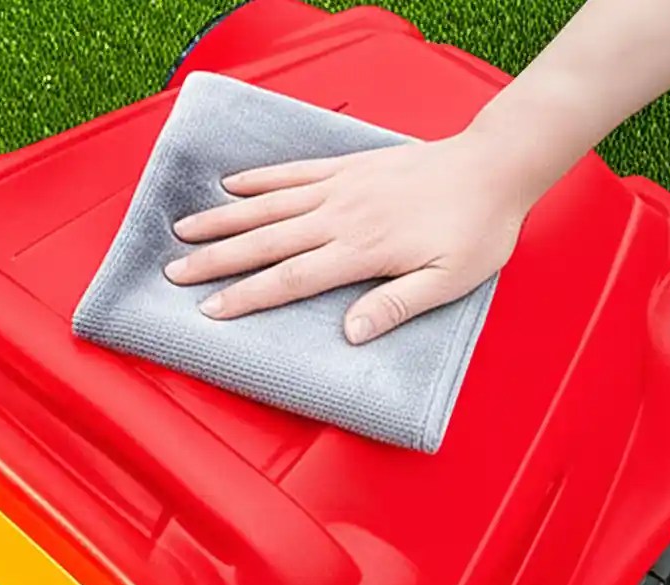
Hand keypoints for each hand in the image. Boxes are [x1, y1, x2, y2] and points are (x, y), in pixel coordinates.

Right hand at [164, 132, 531, 343]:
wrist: (494, 167)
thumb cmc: (476, 229)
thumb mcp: (449, 281)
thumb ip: (397, 305)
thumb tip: (350, 333)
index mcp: (362, 250)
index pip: (292, 278)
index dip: (248, 296)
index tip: (210, 310)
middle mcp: (342, 217)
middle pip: (266, 241)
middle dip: (217, 259)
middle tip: (175, 272)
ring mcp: (341, 187)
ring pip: (270, 205)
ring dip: (225, 219)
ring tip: (185, 230)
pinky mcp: (348, 166)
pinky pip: (294, 172)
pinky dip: (261, 179)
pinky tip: (233, 185)